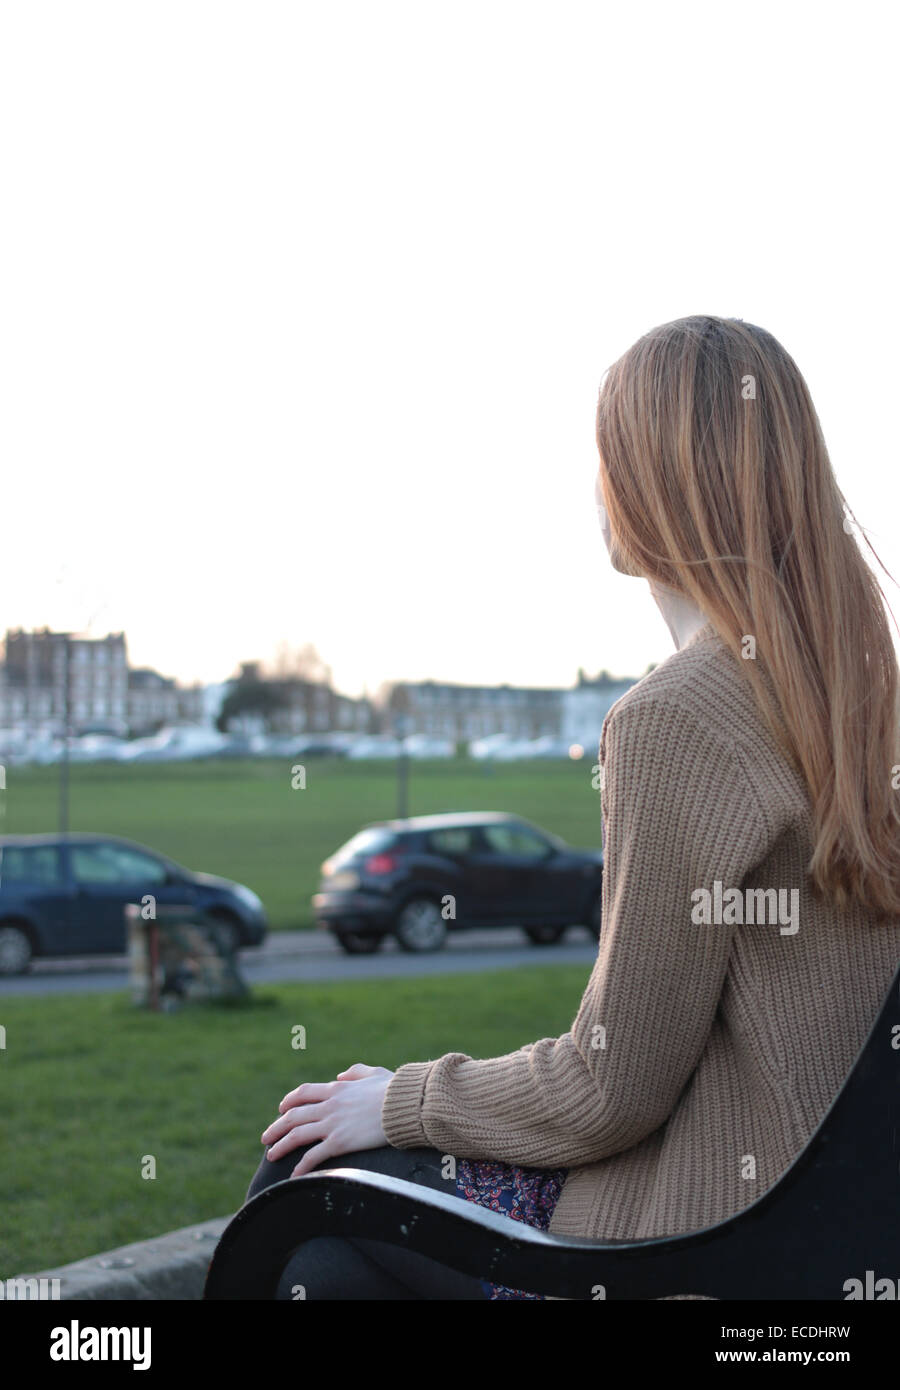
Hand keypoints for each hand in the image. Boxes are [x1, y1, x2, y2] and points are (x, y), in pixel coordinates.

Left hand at [261, 1062, 395, 1176]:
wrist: (404, 1106)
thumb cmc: (395, 1091)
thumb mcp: (374, 1073)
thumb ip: (356, 1072)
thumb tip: (341, 1075)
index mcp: (337, 1088)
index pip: (304, 1093)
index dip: (289, 1101)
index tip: (281, 1109)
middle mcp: (329, 1105)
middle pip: (292, 1116)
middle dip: (276, 1127)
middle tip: (265, 1138)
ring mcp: (332, 1124)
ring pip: (296, 1135)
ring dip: (281, 1145)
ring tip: (271, 1155)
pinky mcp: (340, 1142)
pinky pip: (313, 1156)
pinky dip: (301, 1166)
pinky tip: (293, 1176)